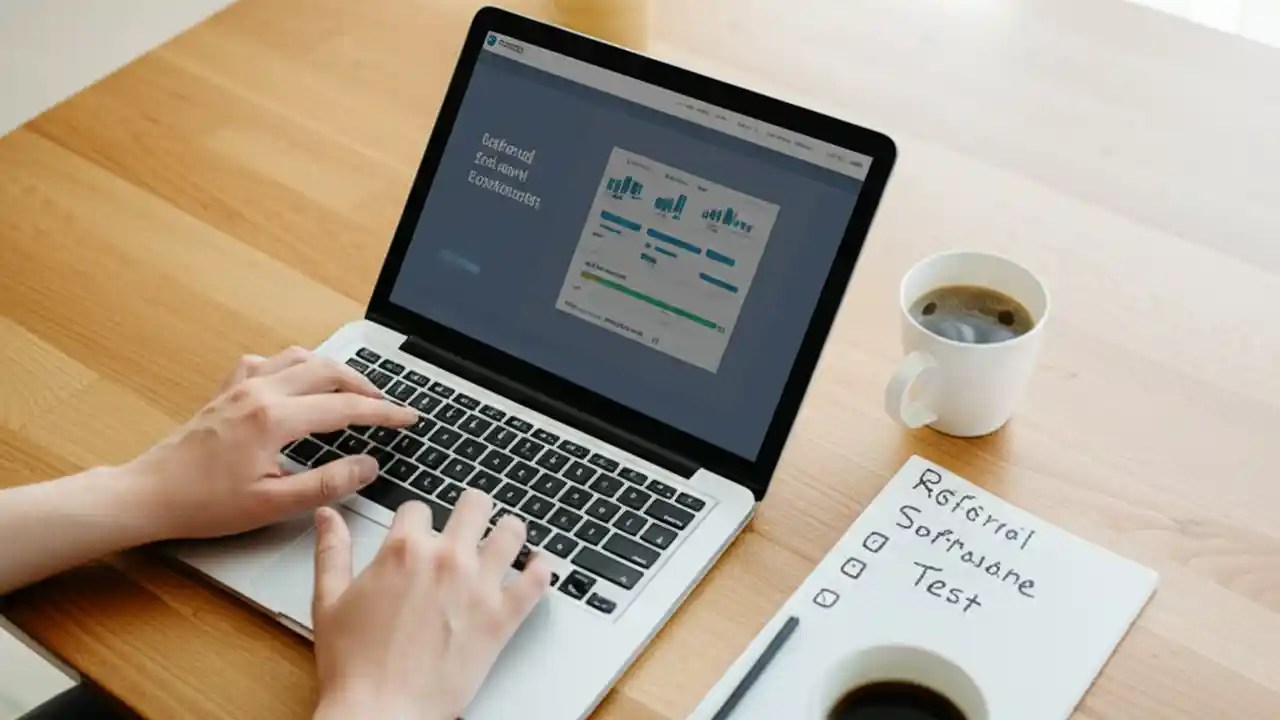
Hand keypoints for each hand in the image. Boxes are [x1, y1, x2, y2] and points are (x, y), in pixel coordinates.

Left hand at [127, 347, 416, 540]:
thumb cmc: (205, 504)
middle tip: (386, 405)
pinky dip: (292, 366)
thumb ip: (327, 483)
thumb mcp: (273, 505)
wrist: (149, 494)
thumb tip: (367, 465)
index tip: (408, 418)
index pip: (345, 408)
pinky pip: (267, 363)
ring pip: (300, 358)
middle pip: (328, 370)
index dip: (383, 413)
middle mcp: (260, 392)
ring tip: (352, 389)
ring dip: (332, 369)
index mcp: (275, 419)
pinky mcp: (226, 391)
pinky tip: (296, 381)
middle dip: (364, 385)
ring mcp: (240, 387)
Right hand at [311, 491, 552, 719]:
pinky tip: (539, 565)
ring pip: (511, 532)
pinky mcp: (502, 618)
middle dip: (470, 509)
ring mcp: (479, 586)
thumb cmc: (354, 666)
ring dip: (509, 531)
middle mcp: (446, 559)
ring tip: (505, 537)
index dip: (416, 519)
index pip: (418, 508)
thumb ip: (331, 551)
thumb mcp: (328, 602)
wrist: (381, 713)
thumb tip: (328, 515)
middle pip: (474, 504)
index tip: (419, 530)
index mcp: (404, 551)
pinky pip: (536, 580)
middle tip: (470, 520)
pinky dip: (542, 569)